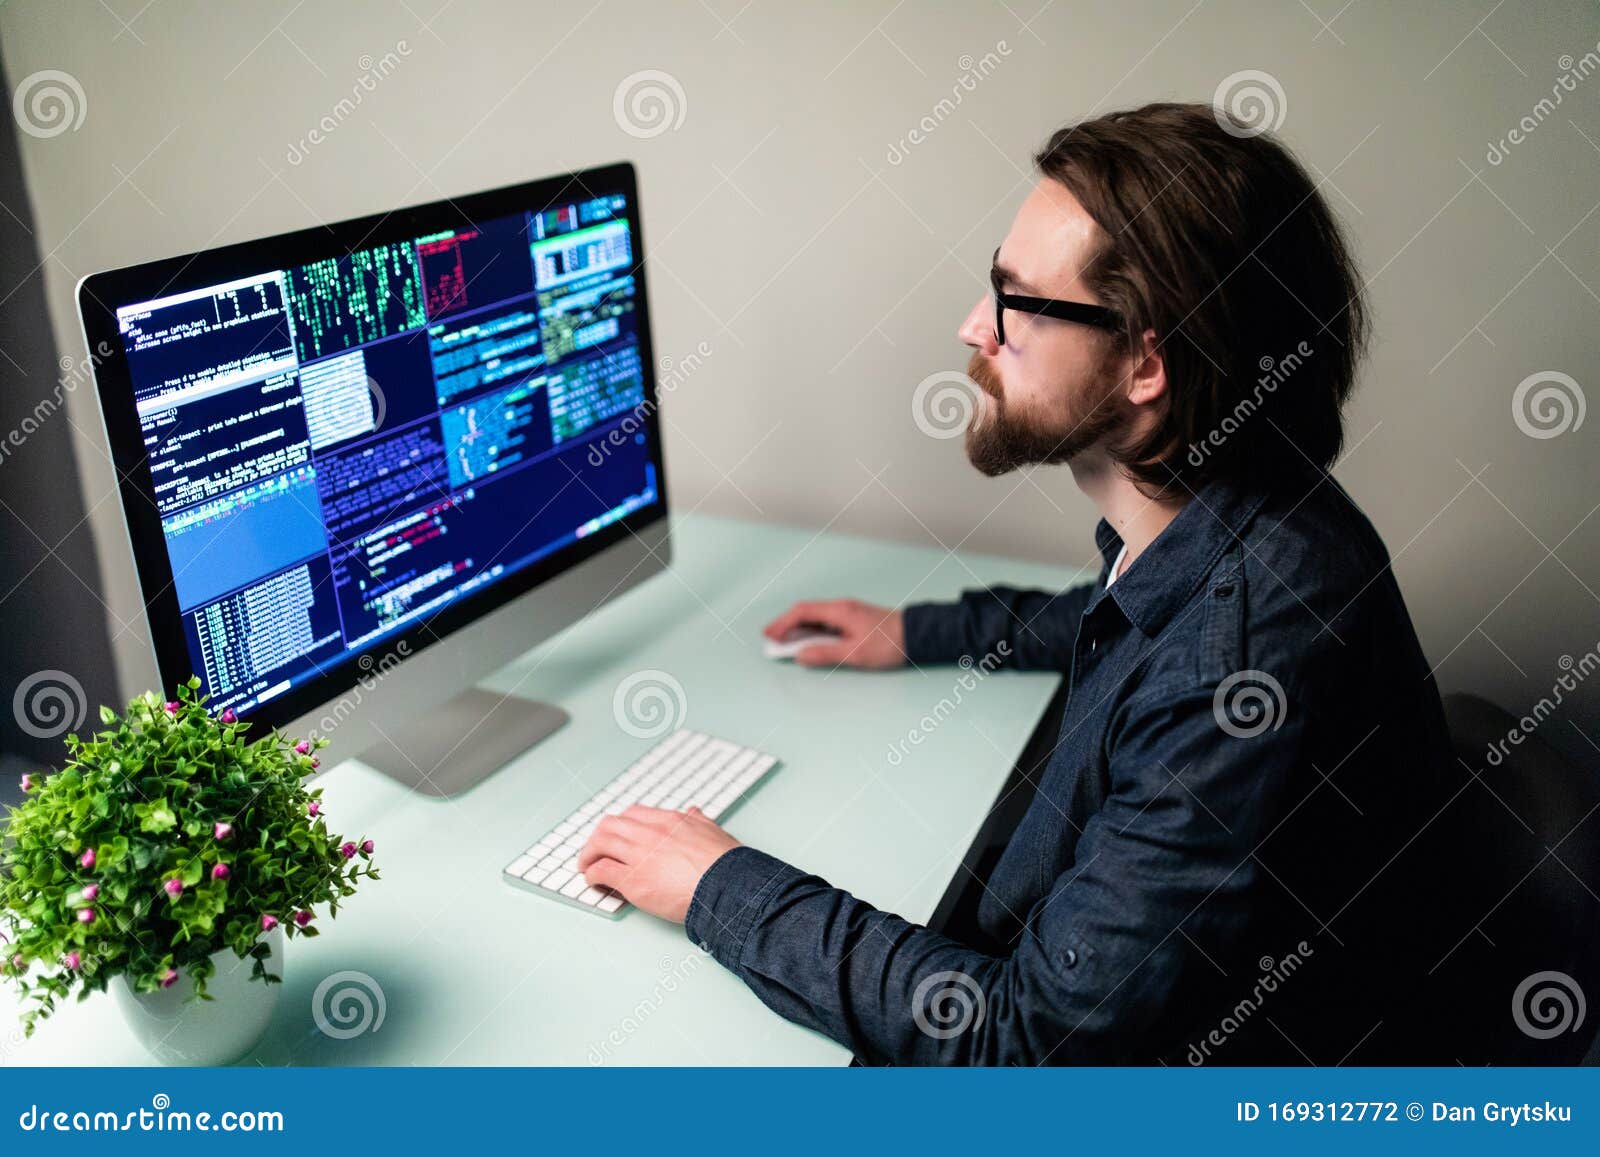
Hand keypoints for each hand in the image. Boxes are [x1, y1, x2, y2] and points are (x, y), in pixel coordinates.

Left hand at [577, 805, 739, 922]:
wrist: (727, 885)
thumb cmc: (726, 864)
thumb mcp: (714, 831)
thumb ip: (699, 821)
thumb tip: (693, 812)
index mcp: (669, 821)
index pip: (633, 814)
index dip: (620, 825)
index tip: (617, 836)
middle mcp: (650, 833)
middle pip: (610, 825)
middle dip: (598, 837)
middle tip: (594, 851)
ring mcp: (639, 855)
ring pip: (599, 843)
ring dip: (589, 855)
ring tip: (586, 866)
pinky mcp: (633, 880)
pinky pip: (601, 871)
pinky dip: (592, 875)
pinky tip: (593, 881)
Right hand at [762, 598, 906, 668]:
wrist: (916, 635)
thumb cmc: (889, 643)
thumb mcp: (854, 653)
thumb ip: (825, 654)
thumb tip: (800, 656)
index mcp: (838, 611)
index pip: (801, 612)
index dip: (782, 624)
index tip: (769, 636)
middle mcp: (841, 607)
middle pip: (805, 613)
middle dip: (786, 625)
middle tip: (771, 639)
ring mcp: (848, 612)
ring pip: (815, 617)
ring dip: (798, 629)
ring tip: (786, 643)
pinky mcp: (854, 619)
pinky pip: (826, 622)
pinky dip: (812, 631)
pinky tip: (809, 641)